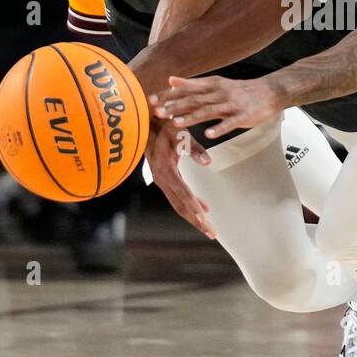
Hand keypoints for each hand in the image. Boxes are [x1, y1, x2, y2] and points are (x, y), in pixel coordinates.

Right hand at [145, 117, 214, 237]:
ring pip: (180, 204)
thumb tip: (208, 162)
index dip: (194, 207)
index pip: (183, 193)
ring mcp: (163, 181)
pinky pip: (179, 197)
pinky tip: (203, 210)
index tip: (205, 219)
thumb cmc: (163, 125)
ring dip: (194, 217)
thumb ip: (194, 148)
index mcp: (165, 170)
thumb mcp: (179, 133)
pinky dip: (191, 206)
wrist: (144, 123)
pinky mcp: (166, 179)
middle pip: (181, 206)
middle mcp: (162, 179)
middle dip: (196, 221)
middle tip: (212, 233)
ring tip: (209, 228)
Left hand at [150, 75, 283, 137]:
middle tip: (158, 112)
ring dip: (192, 117)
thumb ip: (195, 84)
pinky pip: (229, 123)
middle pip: (194, 100)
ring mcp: (232, 105)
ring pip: (209, 111)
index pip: (187, 89)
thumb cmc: (241, 90)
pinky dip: (219, 128)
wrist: (270, 91)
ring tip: (177, 123)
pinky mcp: (243, 116)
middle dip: (176, 106)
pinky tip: (208, 134)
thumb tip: (171, 80)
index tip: (152, 99)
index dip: (169, 94)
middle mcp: (220, 93)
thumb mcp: (217, 83)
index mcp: (213, 84)